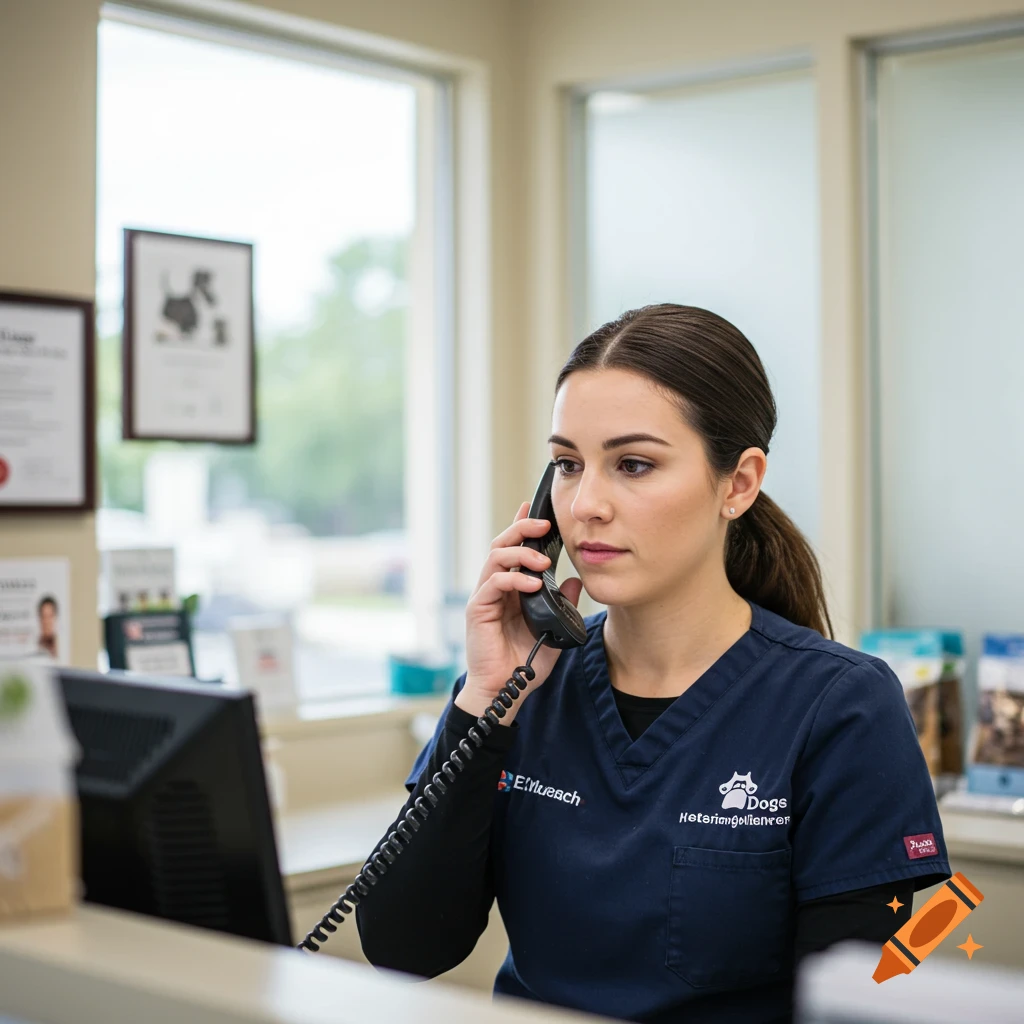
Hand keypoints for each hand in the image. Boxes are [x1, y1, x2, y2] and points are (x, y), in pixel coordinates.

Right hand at [456, 501, 583, 722]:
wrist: (504, 689)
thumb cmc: (525, 661)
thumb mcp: (554, 629)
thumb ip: (564, 605)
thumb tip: (576, 581)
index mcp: (512, 588)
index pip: (514, 549)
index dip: (522, 527)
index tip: (536, 508)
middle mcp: (495, 587)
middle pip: (502, 544)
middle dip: (522, 529)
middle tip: (544, 524)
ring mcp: (485, 596)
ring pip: (495, 557)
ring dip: (520, 553)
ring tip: (543, 560)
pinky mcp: (478, 609)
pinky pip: (494, 583)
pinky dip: (514, 579)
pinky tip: (533, 583)